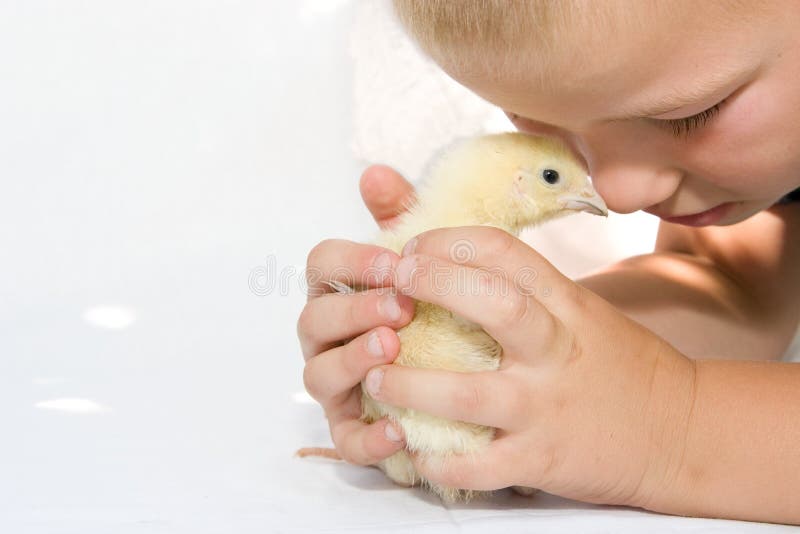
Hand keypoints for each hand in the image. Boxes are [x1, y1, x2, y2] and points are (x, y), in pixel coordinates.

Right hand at [297, 165, 417, 464]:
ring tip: (394, 348)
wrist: (473, 376)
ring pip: (318, 375)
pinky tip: (399, 430)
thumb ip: (402, 218)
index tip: (396, 262)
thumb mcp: (424, 266)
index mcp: (343, 292)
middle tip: (402, 307)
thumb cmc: (434, 312)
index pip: (322, 265)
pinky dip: (368, 437)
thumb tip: (376, 172)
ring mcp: (338, 386)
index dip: (352, 261)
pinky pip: (347, 439)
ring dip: (353, 359)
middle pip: (314, 319)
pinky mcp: (356, 429)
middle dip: (354, 309)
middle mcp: (329, 338)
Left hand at [363, 226, 697, 507]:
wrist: (681, 432)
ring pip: (466, 393)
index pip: (505, 252)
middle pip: (491, 304)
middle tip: (391, 283)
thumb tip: (458, 265)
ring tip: (375, 378)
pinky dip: (438, 460)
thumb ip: (529, 291)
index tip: (414, 246)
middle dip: (434, 285)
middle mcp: (555, 350)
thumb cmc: (621, 365)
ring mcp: (546, 406)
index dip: (451, 241)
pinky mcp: (542, 460)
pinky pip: (478, 465)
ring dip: (411, 384)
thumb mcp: (582, 312)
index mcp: (566, 305)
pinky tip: (412, 448)